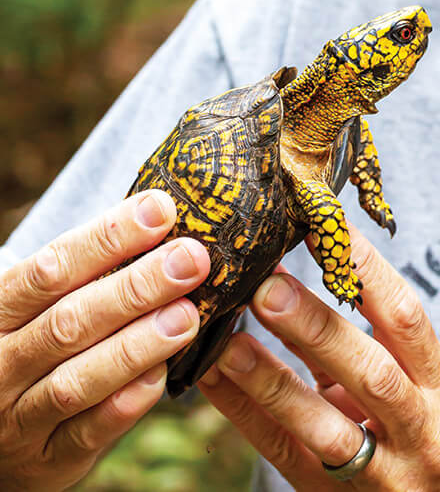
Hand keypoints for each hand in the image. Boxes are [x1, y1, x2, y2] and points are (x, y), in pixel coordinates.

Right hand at [0, 190, 209, 490]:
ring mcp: (19, 418)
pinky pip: (88, 433)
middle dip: (136, 287)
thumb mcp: (43, 303)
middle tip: (192, 258)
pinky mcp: (48, 460)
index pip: (50, 269)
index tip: (163, 208)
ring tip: (187, 315)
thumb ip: (89, 272)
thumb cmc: (35, 340)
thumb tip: (166, 215)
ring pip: (76, 381)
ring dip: (136, 346)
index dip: (107, 236)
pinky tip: (162, 373)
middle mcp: (1, 364)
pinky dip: (126, 403)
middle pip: (68, 322)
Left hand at [198, 225, 439, 490]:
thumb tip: (315, 253)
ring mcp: (381, 472)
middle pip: (370, 373)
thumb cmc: (421, 425)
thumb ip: (376, 334)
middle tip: (268, 285)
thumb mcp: (420, 380)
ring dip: (272, 379)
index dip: (366, 271)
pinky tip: (215, 378)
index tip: (324, 227)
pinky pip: (285, 456)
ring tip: (229, 340)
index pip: (406, 318)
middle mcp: (419, 426)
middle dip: (316, 327)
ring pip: (325, 427)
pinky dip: (246, 415)